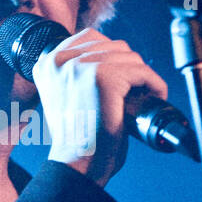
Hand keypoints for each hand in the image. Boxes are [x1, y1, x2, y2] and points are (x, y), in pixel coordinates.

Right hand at [33, 28, 168, 187]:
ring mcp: (81, 67)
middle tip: (134, 92)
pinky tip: (153, 98)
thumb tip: (110, 56)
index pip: (90, 37)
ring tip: (142, 97)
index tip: (123, 79)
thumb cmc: (78, 138)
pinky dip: (154, 85)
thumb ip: (76, 73)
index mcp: (47, 63)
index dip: (112, 56)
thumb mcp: (65, 96)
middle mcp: (60, 60)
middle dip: (129, 68)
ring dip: (141, 77)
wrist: (77, 164)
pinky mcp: (104, 78)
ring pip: (129, 57)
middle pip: (113, 45)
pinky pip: (142, 71)